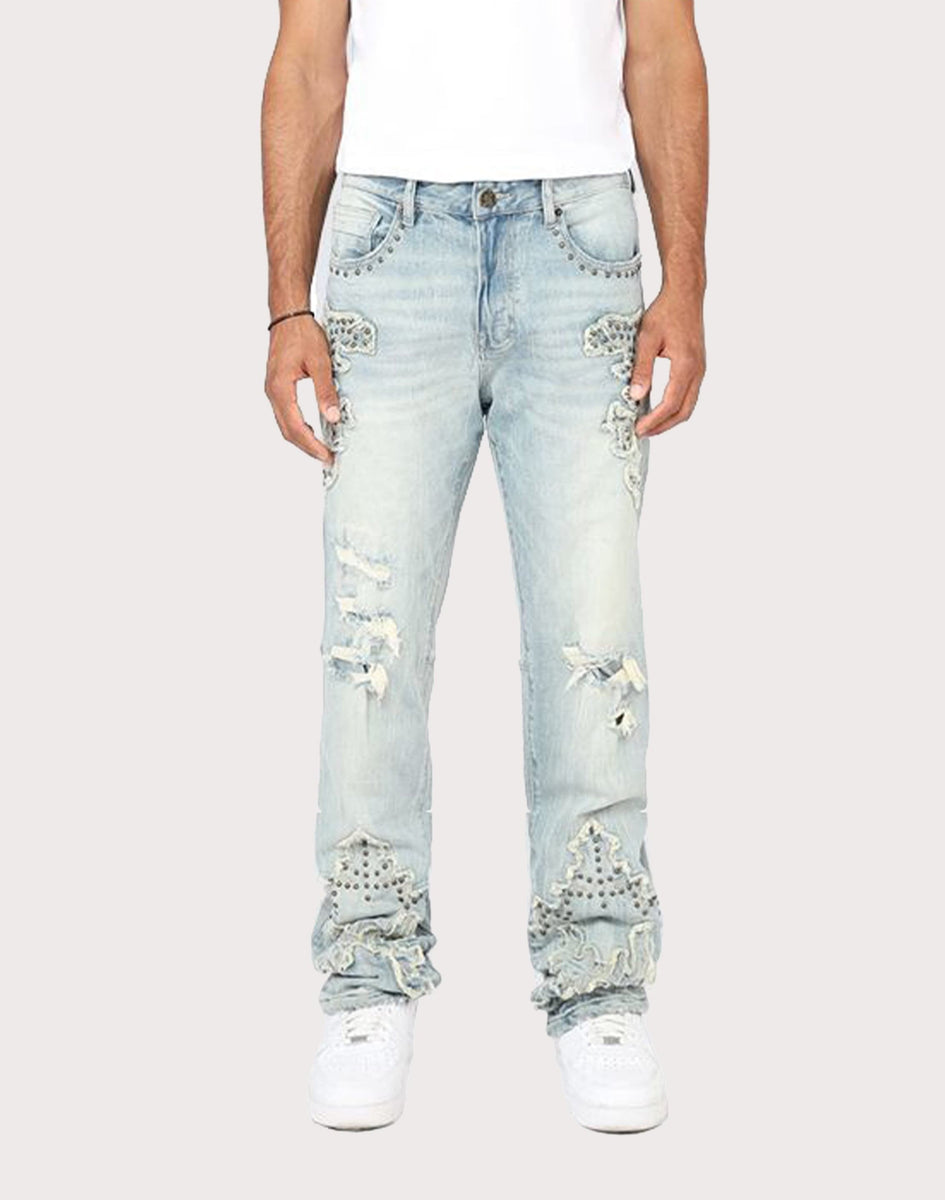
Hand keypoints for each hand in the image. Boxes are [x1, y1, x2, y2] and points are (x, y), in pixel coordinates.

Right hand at [264, 316, 339, 460]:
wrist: (288, 316)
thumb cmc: (303, 334)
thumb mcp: (321, 362)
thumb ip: (326, 391)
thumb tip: (333, 417)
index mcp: (281, 389)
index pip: (296, 427)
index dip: (312, 445)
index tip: (328, 456)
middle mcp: (273, 393)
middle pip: (287, 431)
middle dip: (307, 447)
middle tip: (327, 458)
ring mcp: (273, 391)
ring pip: (285, 424)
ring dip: (302, 439)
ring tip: (322, 448)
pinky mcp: (277, 387)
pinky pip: (285, 414)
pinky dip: (299, 426)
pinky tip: (313, 429)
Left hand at [630, 289, 705, 436]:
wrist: (685, 294)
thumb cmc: (665, 312)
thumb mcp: (646, 338)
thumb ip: (642, 368)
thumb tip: (635, 396)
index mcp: (685, 365)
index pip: (670, 403)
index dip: (654, 420)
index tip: (638, 429)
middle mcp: (697, 371)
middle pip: (684, 411)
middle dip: (663, 426)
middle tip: (642, 432)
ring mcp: (700, 369)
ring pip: (688, 405)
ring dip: (669, 418)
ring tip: (649, 424)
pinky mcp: (697, 366)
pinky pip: (689, 394)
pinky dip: (675, 407)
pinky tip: (658, 407)